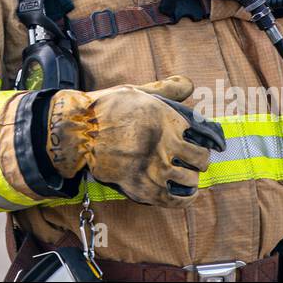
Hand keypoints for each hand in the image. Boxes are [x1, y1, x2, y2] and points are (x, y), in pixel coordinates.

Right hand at [46, 76, 224, 205]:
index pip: (201, 133)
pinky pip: (174, 199)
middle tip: (193, 160)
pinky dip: (185, 199)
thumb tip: (189, 83)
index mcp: (167, 118)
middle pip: (200, 159)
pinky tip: (185, 194)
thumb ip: (167, 89)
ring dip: (191, 178)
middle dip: (200, 160)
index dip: (203, 138)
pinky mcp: (143, 187)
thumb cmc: (107, 108)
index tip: (201, 141)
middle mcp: (165, 144)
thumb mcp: (138, 91)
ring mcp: (154, 168)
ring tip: (186, 176)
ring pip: (190, 180)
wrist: (79, 132)